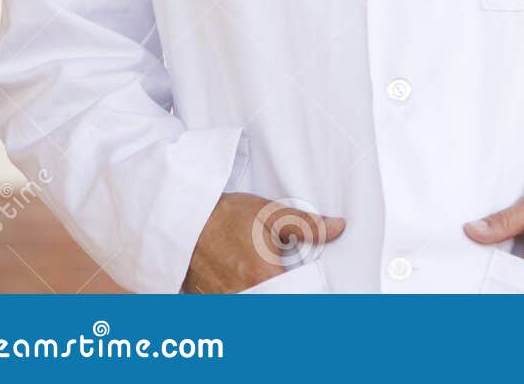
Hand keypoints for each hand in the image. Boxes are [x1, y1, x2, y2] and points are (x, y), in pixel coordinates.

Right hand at [181, 193, 345, 292]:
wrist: (185, 219)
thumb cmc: (228, 215)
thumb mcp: (272, 214)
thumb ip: (307, 225)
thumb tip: (337, 228)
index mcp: (262, 276)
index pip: (293, 300)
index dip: (303, 295)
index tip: (308, 288)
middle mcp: (241, 294)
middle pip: (272, 307)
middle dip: (283, 298)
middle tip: (286, 286)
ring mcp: (222, 301)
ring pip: (250, 309)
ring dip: (261, 300)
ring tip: (265, 285)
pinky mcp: (207, 302)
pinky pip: (230, 308)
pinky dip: (241, 301)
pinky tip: (243, 288)